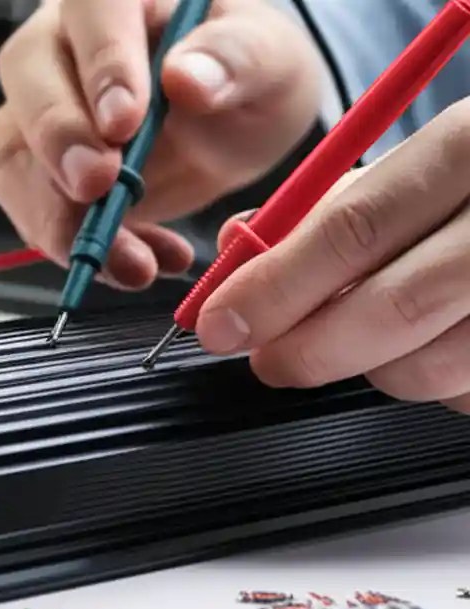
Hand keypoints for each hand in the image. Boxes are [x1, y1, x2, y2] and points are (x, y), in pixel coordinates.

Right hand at [0, 0, 322, 289]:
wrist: (235, 124)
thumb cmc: (248, 74)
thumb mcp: (271, 61)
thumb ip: (238, 59)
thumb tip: (187, 78)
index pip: (92, 7)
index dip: (100, 62)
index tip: (125, 123)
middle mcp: (65, 41)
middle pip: (27, 74)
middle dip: (57, 140)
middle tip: (99, 188)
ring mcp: (40, 105)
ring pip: (10, 152)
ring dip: (56, 215)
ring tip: (128, 260)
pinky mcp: (35, 168)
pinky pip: (30, 208)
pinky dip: (77, 246)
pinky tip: (139, 261)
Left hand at [196, 98, 469, 413]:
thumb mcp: (427, 162)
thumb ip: (331, 205)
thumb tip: (238, 250)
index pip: (352, 229)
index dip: (273, 287)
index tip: (219, 322)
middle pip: (392, 308)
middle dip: (306, 348)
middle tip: (267, 360)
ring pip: (432, 366)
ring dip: (374, 369)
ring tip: (363, 342)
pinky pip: (468, 391)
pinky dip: (436, 383)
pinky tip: (437, 346)